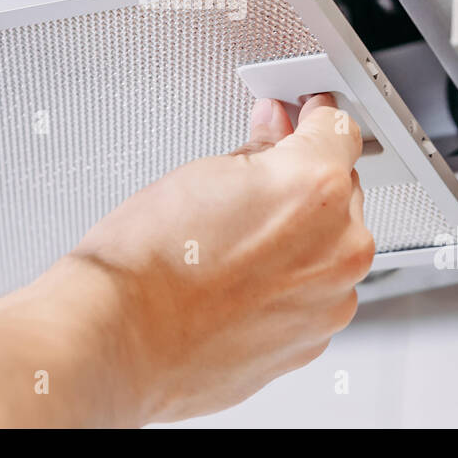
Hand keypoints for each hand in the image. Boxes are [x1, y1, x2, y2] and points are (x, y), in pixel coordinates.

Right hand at [0, 93, 373, 426]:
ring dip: (298, 235)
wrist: (117, 340)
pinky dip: (288, 280)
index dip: (316, 116)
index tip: (305, 116)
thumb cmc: (145, 264)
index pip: (339, 129)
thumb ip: (257, 151)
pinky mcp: (311, 341)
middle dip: (302, 179)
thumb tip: (273, 141)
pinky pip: (313, 292)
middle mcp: (339, 248)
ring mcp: (328, 301)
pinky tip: (239, 276)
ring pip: (329, 246)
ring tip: (232, 239)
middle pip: (340, 190)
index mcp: (318, 190)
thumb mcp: (202, 174)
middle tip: (254, 177)